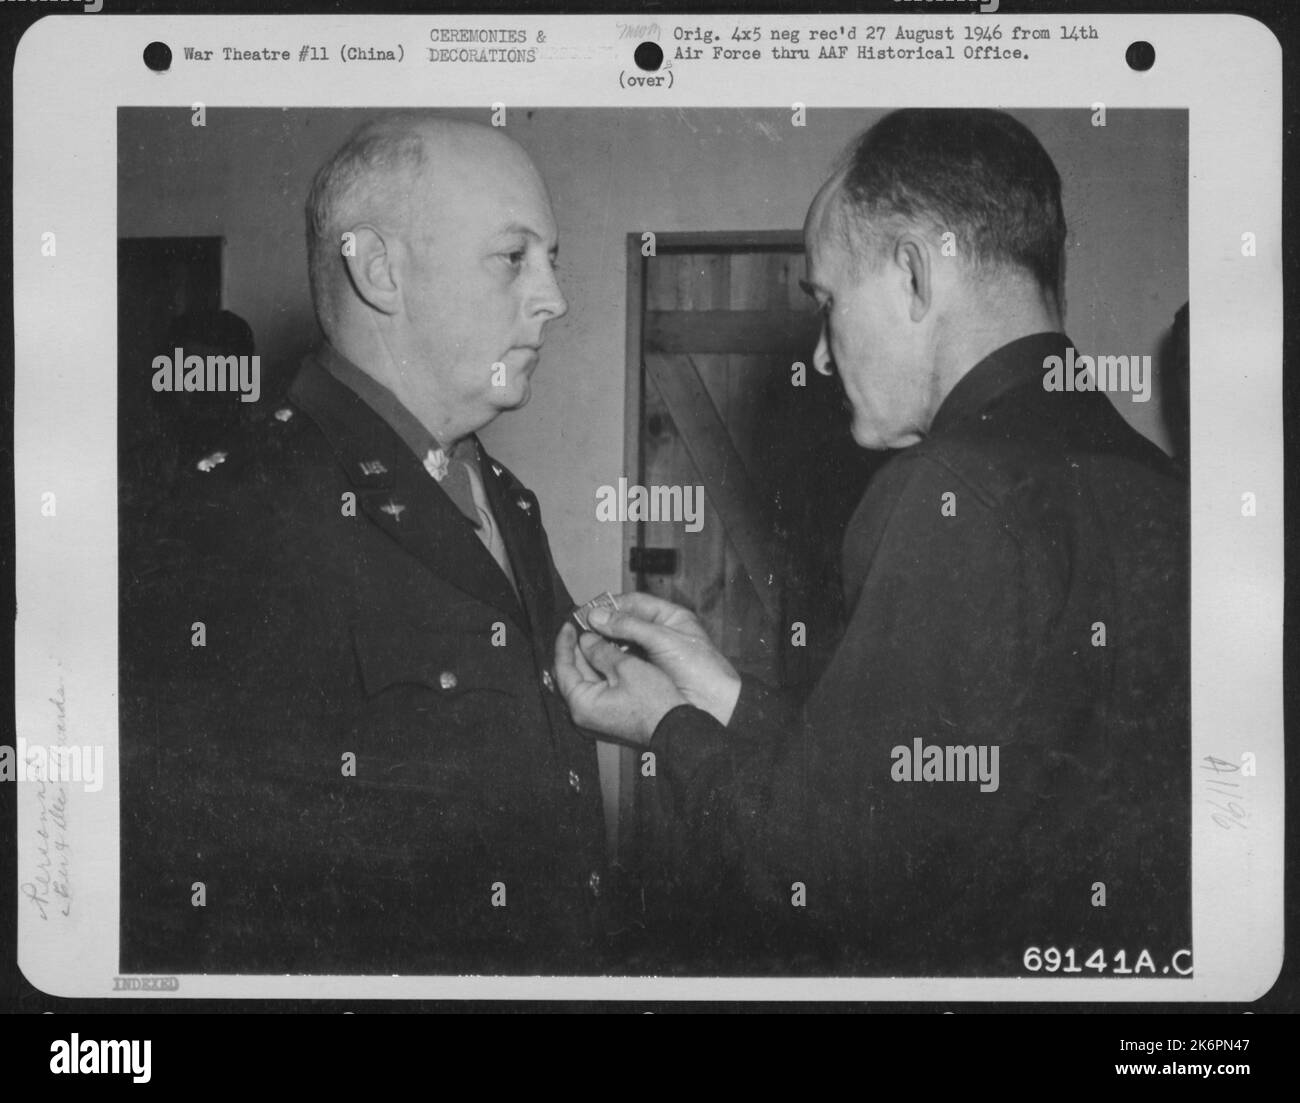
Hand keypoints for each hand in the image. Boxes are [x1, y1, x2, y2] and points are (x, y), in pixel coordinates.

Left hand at [554, 622, 686, 745]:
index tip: (569, 625)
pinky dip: (599, 673)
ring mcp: (594, 717)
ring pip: (584, 681)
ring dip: (588, 660)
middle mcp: (582, 714)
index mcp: (581, 703)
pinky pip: (595, 690)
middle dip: (576, 650)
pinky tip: (607, 657)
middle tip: (583, 628)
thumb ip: (601, 651)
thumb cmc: (653, 701)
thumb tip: (586, 639)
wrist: (675, 729)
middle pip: (571, 675)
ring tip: (596, 638)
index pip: (562, 668)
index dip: (564, 643)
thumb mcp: (627, 668)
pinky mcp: (606, 717)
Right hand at [585, 592, 741, 726]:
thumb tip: (598, 616)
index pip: (634, 602)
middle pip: (625, 622)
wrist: (716, 706)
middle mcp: (660, 632)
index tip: (589, 611)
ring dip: (604, 644)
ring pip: (622, 643)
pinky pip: (624, 662)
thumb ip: (631, 626)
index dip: (611, 605)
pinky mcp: (648, 673)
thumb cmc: (700, 669)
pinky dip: (610, 661)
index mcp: (670, 617)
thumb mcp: (664, 640)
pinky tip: (596, 662)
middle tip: (580, 628)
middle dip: (604, 625)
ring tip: (584, 645)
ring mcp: (653, 654)